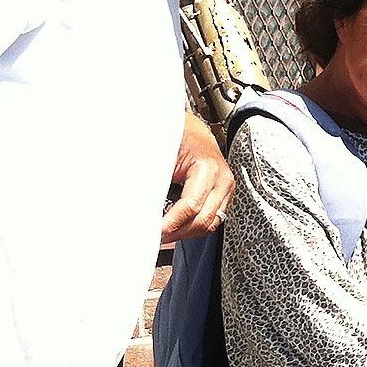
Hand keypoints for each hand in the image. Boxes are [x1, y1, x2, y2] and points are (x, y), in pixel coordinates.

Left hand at [161, 112, 233, 243]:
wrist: (194, 129)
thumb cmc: (179, 136)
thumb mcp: (163, 155)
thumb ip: (154, 181)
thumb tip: (140, 208)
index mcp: (208, 168)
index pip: (190, 206)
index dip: (171, 223)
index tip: (152, 231)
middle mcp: (222, 181)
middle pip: (203, 220)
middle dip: (177, 233)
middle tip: (154, 238)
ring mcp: (226, 189)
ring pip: (209, 224)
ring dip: (185, 233)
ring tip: (164, 234)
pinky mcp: (224, 195)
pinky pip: (211, 219)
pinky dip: (193, 226)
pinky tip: (177, 226)